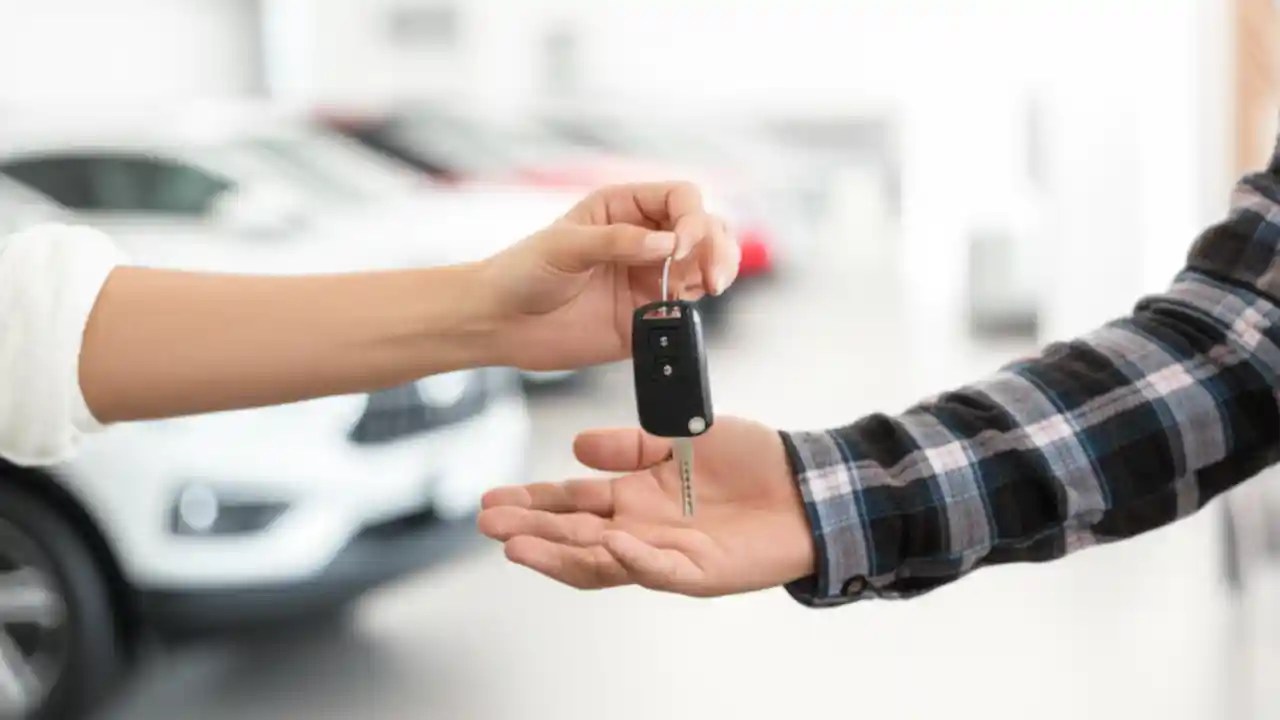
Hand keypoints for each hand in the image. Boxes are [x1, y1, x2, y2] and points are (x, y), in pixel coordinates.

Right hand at [477, 417, 814, 596]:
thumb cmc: (751, 461)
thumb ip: (631, 443)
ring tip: (518, 545)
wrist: (806, 485)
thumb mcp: (680, 434)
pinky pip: (661, 569)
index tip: (490, 498)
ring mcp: (667, 554)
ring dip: (560, 554)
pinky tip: (609, 542)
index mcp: (635, 496)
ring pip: (602, 561)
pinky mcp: (701, 572)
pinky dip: (635, 559)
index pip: (571, 501)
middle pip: (573, 534)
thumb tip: (577, 447)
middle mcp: (642, 529)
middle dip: (529, 529)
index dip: (532, 500)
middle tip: (486, 523)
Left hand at [480, 182, 738, 370]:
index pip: (681, 198)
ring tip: (711, 285)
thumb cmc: (521, 272)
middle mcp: (643, 240)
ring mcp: (648, 278)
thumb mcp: (563, 246)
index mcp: (623, 208)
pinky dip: (695, 310)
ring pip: (704, 267)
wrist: (500, 323)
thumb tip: (666, 244)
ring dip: (717, 272)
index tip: (678, 245)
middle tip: (711, 271)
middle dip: (716, 244)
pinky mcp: (646, 316)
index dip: (691, 218)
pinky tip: (682, 312)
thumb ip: (616, 241)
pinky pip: (685, 310)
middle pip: (703, 229)